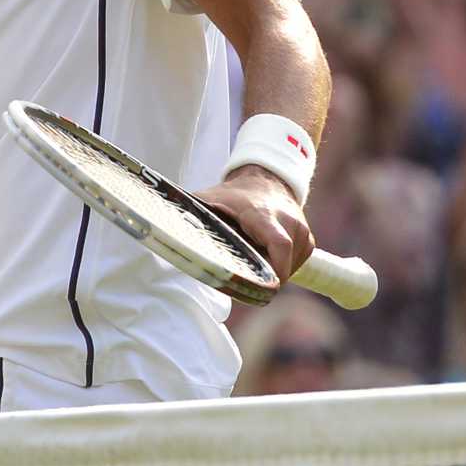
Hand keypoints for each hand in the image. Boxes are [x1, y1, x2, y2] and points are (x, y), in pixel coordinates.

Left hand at [197, 167, 312, 282]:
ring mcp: (302, 233)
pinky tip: (263, 254)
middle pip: (282, 265)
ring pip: (287, 269)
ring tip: (251, 257)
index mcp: (264, 215)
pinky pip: (294, 265)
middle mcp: (289, 223)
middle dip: (263, 277)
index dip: (273, 271)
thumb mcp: (209, 199)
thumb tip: (157, 228)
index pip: (279, 245)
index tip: (261, 287)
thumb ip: (190, 214)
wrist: (267, 177)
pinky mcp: (308, 242)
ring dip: (269, 272)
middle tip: (242, 279)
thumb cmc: (233, 195)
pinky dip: (279, 267)